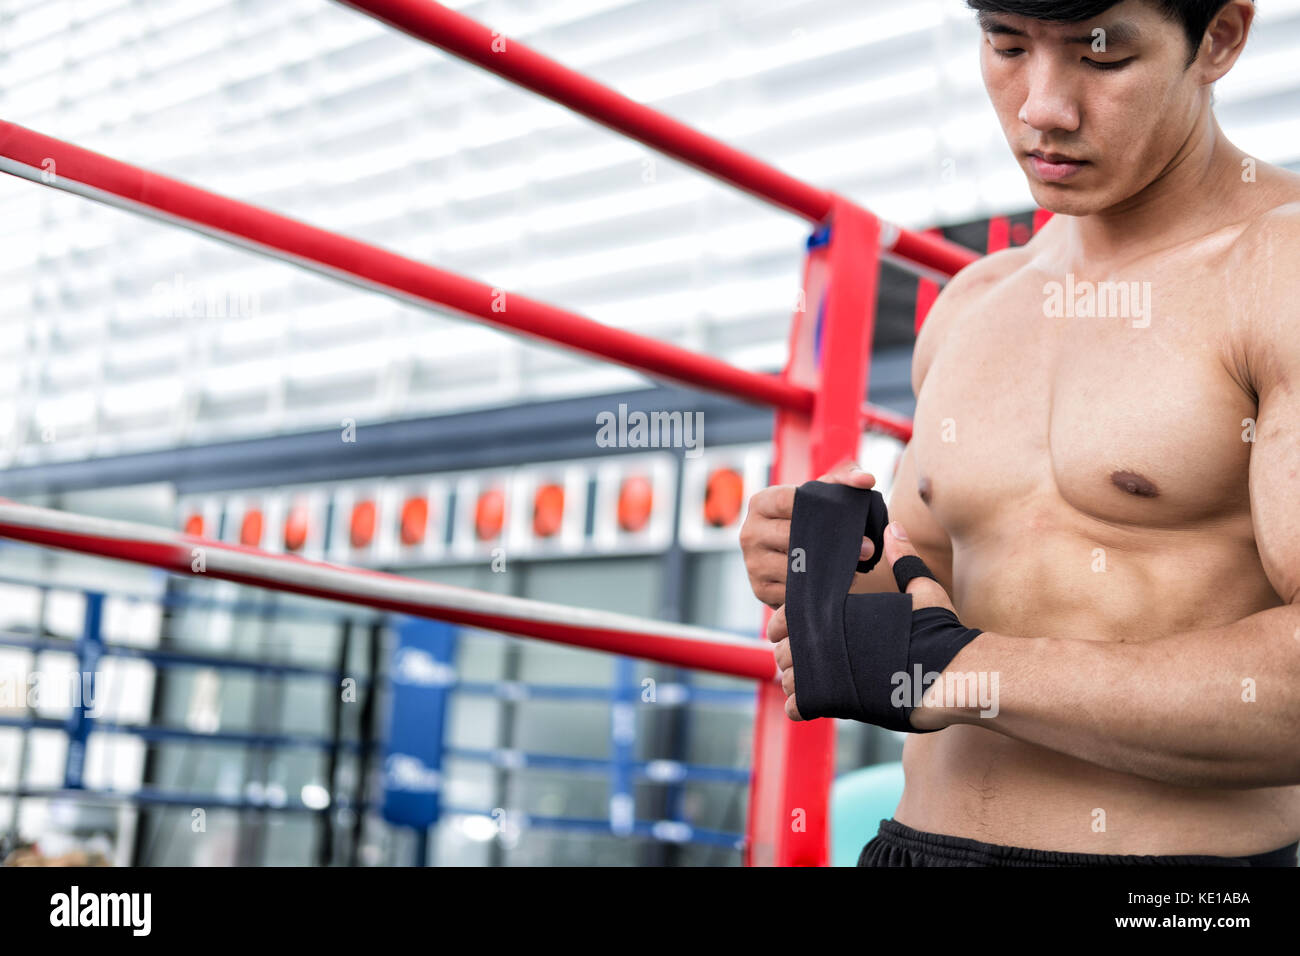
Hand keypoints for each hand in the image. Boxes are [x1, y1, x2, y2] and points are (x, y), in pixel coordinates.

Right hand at [741, 458, 876, 608]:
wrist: (795, 553)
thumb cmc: (811, 519)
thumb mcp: (823, 495)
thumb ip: (846, 479)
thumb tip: (866, 480)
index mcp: (761, 504)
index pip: (786, 501)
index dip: (818, 508)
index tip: (850, 519)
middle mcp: (749, 532)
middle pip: (791, 536)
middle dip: (832, 544)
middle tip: (866, 549)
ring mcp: (752, 563)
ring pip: (793, 568)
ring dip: (828, 571)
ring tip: (855, 568)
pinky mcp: (760, 589)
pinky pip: (792, 592)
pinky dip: (816, 592)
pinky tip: (835, 586)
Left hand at [769, 519, 957, 723]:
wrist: (952, 675)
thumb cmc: (939, 633)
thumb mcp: (923, 589)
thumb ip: (903, 560)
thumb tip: (895, 529)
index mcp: (837, 612)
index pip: (785, 618)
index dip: (787, 626)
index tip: (799, 634)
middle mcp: (824, 641)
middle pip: (783, 650)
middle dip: (792, 655)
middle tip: (811, 661)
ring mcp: (826, 674)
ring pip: (789, 679)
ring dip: (797, 682)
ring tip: (815, 683)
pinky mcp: (834, 704)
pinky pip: (798, 707)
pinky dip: (801, 706)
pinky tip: (816, 703)